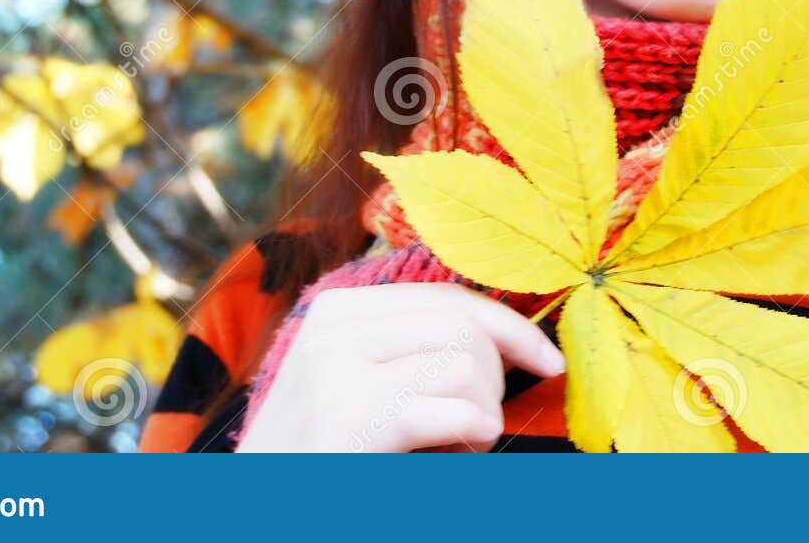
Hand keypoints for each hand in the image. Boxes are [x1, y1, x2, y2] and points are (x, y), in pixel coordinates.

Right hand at [235, 281, 566, 451]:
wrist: (258, 510)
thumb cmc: (327, 458)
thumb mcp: (362, 385)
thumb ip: (412, 349)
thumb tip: (504, 334)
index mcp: (338, 312)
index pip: (447, 297)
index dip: (509, 327)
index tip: (550, 361)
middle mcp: (334, 328)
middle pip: (462, 326)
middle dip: (493, 377)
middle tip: (474, 426)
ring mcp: (337, 369)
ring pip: (466, 362)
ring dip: (483, 411)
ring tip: (454, 443)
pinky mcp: (351, 418)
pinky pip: (456, 408)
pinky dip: (474, 432)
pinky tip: (453, 451)